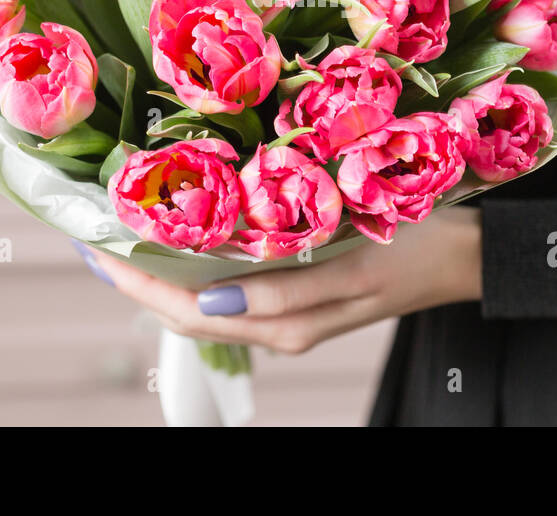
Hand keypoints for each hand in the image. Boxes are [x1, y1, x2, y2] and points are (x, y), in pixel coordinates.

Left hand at [82, 207, 481, 353]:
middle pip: (184, 311)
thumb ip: (285, 292)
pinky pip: (231, 284)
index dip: (136, 284)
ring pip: (204, 300)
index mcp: (285, 324)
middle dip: (135, 279)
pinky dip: (197, 263)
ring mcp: (287, 308)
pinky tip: (185, 233)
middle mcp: (277, 323)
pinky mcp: (298, 288)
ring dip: (160, 271)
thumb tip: (209, 302)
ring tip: (125, 232)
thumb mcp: (354, 267)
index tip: (95, 247)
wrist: (463, 253)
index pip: (187, 313)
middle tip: (93, 235)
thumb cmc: (414, 251)